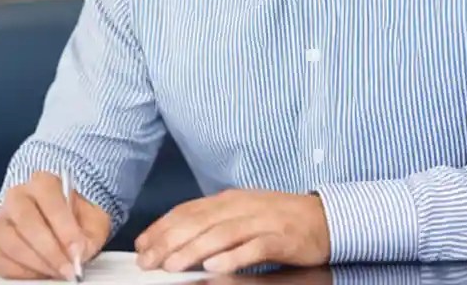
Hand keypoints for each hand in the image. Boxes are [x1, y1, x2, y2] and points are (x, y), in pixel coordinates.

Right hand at [0, 171, 111, 279]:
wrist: (60, 221)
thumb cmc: (76, 219)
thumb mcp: (93, 223)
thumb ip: (88, 237)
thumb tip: (78, 255)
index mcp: (44, 183)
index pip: (50, 200)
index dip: (64, 229)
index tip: (77, 251)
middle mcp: (17, 196)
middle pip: (27, 222)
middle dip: (50, 251)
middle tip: (67, 269)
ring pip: (9, 241)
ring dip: (34, 263)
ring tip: (54, 273)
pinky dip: (15, 270)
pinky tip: (34, 274)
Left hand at [134, 189, 330, 273]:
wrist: (325, 217)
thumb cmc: (279, 218)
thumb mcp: (241, 214)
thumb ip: (212, 223)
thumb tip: (177, 237)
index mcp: (229, 199)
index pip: (188, 211)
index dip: (162, 227)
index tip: (142, 245)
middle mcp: (242, 206)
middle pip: (199, 222)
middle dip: (169, 242)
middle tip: (149, 260)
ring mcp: (263, 221)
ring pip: (222, 234)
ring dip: (194, 249)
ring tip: (173, 265)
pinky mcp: (282, 237)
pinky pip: (254, 247)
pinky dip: (233, 256)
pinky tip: (215, 266)